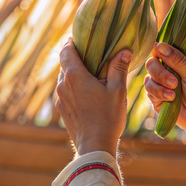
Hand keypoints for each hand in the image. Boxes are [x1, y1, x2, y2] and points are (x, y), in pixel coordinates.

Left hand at [55, 37, 131, 155]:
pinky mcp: (62, 111)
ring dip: (74, 74)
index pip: (66, 51)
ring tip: (90, 74)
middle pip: (65, 64)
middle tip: (89, 54)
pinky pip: (65, 92)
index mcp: (74, 76)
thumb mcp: (118, 90)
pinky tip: (87, 92)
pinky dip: (73, 87)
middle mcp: (63, 85)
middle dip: (75, 58)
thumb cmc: (108, 118)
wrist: (95, 147)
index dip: (71, 42)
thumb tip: (124, 50)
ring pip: (64, 79)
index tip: (78, 37)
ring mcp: (60, 99)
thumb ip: (119, 68)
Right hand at [144, 42, 185, 138]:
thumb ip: (179, 60)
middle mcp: (174, 64)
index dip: (167, 40)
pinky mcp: (157, 94)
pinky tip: (170, 98)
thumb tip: (159, 45)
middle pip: (156, 55)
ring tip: (173, 92)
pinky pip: (149, 88)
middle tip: (173, 81)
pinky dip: (158, 92)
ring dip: (159, 80)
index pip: (174, 40)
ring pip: (150, 70)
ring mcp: (164, 79)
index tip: (163, 46)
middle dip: (160, 67)